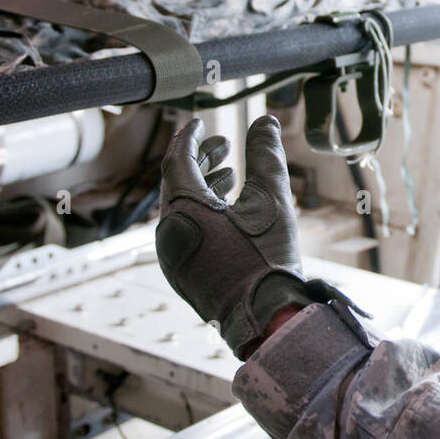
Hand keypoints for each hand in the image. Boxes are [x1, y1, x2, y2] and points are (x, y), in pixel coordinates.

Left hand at [156, 115, 364, 358]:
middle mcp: (168, 233)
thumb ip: (264, 156)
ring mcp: (172, 256)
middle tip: (223, 144)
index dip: (190, 138)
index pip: (178, 161)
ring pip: (179, 209)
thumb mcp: (271, 199)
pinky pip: (182, 231)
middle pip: (176, 184)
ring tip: (230, 175)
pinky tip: (227, 211)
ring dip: (202, 187)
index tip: (200, 122)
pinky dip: (200, 213)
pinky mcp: (182, 274)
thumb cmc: (267, 257)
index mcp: (183, 211)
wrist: (265, 317)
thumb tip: (263, 121)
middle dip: (200, 161)